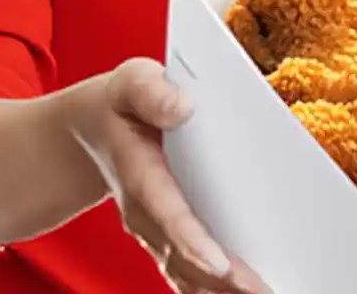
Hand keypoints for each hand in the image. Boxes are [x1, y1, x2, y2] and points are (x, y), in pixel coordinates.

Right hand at [71, 58, 270, 293]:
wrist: (90, 134)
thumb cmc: (122, 105)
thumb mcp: (130, 83)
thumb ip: (151, 91)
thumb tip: (182, 106)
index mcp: (139, 174)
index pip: (168, 213)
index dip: (193, 242)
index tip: (222, 267)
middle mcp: (146, 215)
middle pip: (184, 257)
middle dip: (223, 282)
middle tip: (265, 293)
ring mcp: (156, 234)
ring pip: (189, 275)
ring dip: (225, 292)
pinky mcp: (169, 242)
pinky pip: (193, 276)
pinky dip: (220, 291)